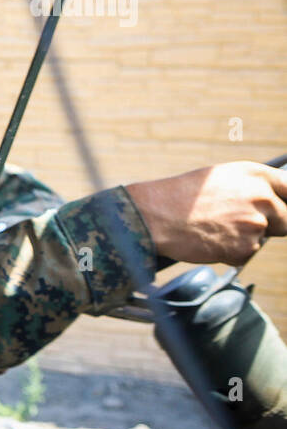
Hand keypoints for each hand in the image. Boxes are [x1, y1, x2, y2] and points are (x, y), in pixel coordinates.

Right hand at [126, 162, 286, 265]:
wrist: (156, 216)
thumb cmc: (180, 196)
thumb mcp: (219, 178)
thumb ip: (250, 187)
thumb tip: (270, 202)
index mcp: (255, 175)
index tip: (282, 209)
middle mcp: (262, 197)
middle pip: (286, 219)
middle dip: (270, 225)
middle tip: (239, 224)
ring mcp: (257, 224)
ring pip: (262, 238)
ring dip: (243, 239)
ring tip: (213, 229)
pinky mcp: (247, 248)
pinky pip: (245, 254)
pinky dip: (229, 251)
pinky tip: (209, 240)